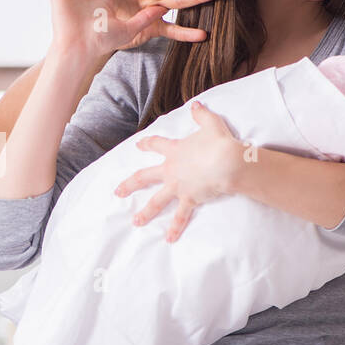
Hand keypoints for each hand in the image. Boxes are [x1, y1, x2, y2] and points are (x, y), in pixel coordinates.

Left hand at [112, 102, 242, 241]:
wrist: (227, 162)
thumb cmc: (219, 142)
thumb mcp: (211, 123)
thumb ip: (201, 115)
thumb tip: (196, 105)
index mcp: (174, 151)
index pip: (156, 144)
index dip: (146, 144)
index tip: (138, 145)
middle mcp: (171, 170)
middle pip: (144, 177)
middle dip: (130, 184)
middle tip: (118, 192)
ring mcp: (178, 186)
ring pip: (157, 201)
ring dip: (146, 212)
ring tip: (135, 222)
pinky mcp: (189, 199)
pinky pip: (180, 216)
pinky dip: (176, 228)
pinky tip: (169, 239)